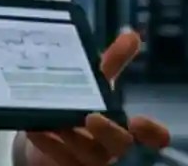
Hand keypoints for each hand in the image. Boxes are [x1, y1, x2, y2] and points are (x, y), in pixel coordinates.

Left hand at [22, 31, 171, 164]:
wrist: (43, 137)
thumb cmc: (78, 109)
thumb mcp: (94, 83)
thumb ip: (113, 62)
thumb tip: (132, 34)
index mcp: (122, 127)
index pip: (148, 135)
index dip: (151, 133)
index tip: (144, 124)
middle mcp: (109, 147)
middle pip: (119, 145)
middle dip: (108, 131)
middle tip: (91, 117)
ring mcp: (87, 160)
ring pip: (86, 154)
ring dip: (71, 136)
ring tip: (56, 118)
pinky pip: (59, 159)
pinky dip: (47, 143)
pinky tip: (35, 128)